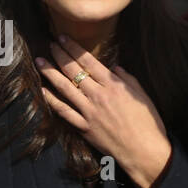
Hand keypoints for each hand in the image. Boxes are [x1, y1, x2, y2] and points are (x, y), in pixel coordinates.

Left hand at [35, 35, 171, 187]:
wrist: (144, 150)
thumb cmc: (147, 122)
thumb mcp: (141, 94)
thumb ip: (127, 78)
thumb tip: (114, 67)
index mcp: (113, 85)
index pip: (88, 60)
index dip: (73, 47)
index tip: (62, 37)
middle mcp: (98, 95)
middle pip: (73, 71)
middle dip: (59, 55)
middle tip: (49, 44)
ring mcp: (89, 112)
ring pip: (65, 88)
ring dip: (50, 73)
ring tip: (40, 61)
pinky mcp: (84, 127)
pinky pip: (64, 112)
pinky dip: (53, 100)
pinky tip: (44, 90)